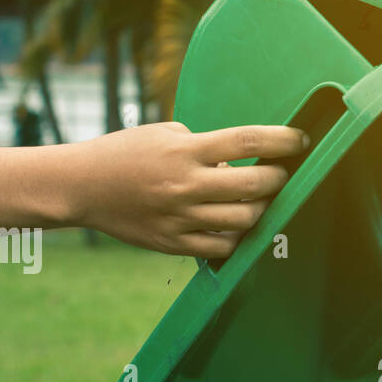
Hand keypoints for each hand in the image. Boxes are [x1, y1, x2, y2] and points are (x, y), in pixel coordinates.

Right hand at [67, 122, 309, 259]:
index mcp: (185, 151)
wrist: (81, 187)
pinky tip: (237, 225)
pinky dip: (238, 237)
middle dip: (279, 180)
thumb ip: (205, 145)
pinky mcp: (174, 243)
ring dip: (262, 209)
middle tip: (281, 174)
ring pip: (245, 221)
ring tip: (259, 200)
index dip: (282, 141)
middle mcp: (186, 185)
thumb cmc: (124, 153)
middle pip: (254, 187)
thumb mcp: (164, 133)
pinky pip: (222, 247)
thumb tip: (238, 163)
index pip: (247, 142)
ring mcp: (181, 218)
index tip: (300, 140)